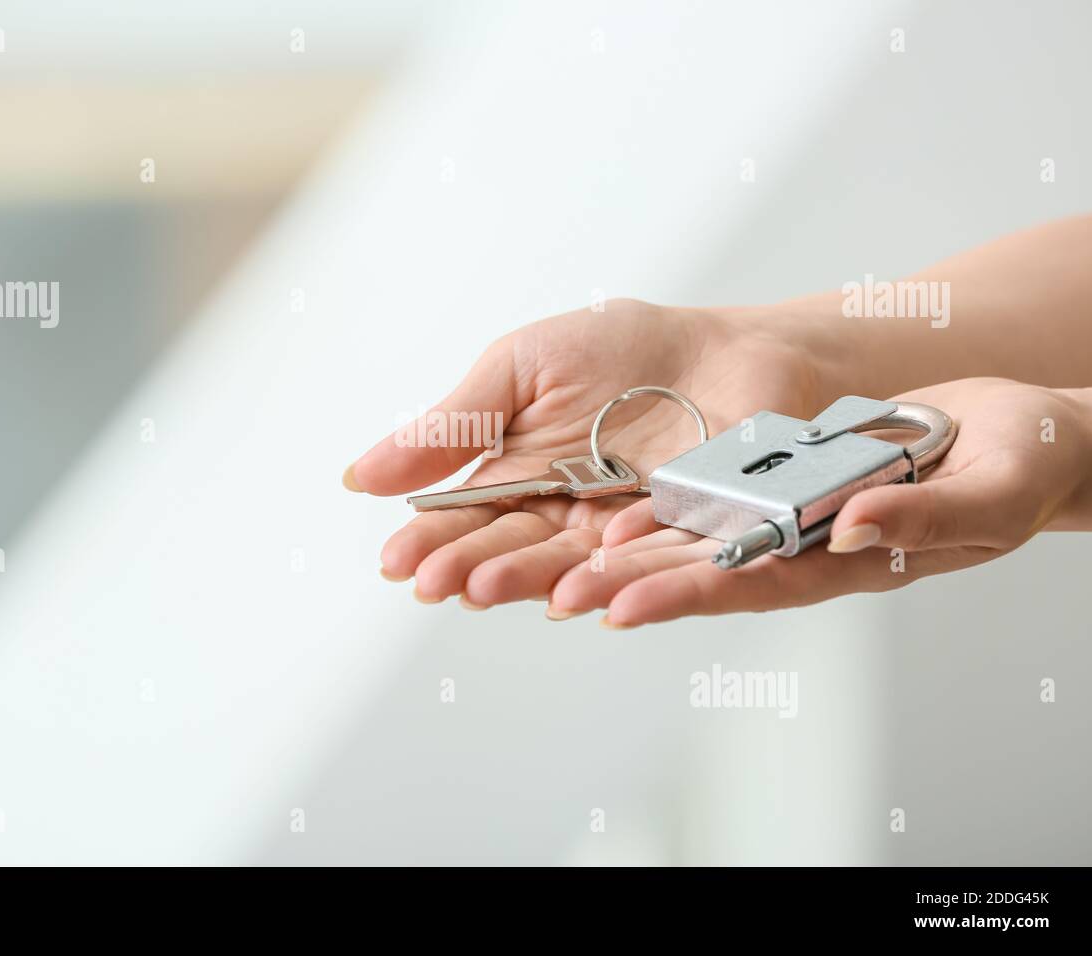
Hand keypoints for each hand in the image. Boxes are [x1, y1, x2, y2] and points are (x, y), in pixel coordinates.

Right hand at [344, 299, 828, 604]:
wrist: (730, 348)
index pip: (469, 520)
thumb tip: (360, 476)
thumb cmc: (626, 351)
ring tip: (493, 588)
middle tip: (436, 582)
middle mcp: (569, 519)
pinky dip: (628, 583)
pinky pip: (661, 569)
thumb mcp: (520, 370)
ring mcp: (629, 534)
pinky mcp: (695, 542)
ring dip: (534, 582)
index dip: (435, 541)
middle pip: (517, 550)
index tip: (398, 561)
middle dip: (474, 567)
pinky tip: (589, 597)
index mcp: (523, 482)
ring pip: (580, 568)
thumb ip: (453, 424)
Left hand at [548, 377, 1091, 626]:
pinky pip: (718, 503)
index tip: (620, 608)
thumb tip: (850, 530)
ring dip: (629, 556)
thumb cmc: (1022, 463)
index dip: (686, 595)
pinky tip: (611, 519)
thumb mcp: (991, 490)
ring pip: (700, 543)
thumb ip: (922, 516)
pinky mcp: (789, 484)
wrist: (1022, 435)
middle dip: (629, 584)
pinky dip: (664, 511)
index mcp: (857, 561)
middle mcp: (813, 549)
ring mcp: (798, 520)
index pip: (758, 585)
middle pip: (707, 573)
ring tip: (558, 572)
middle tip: (554, 597)